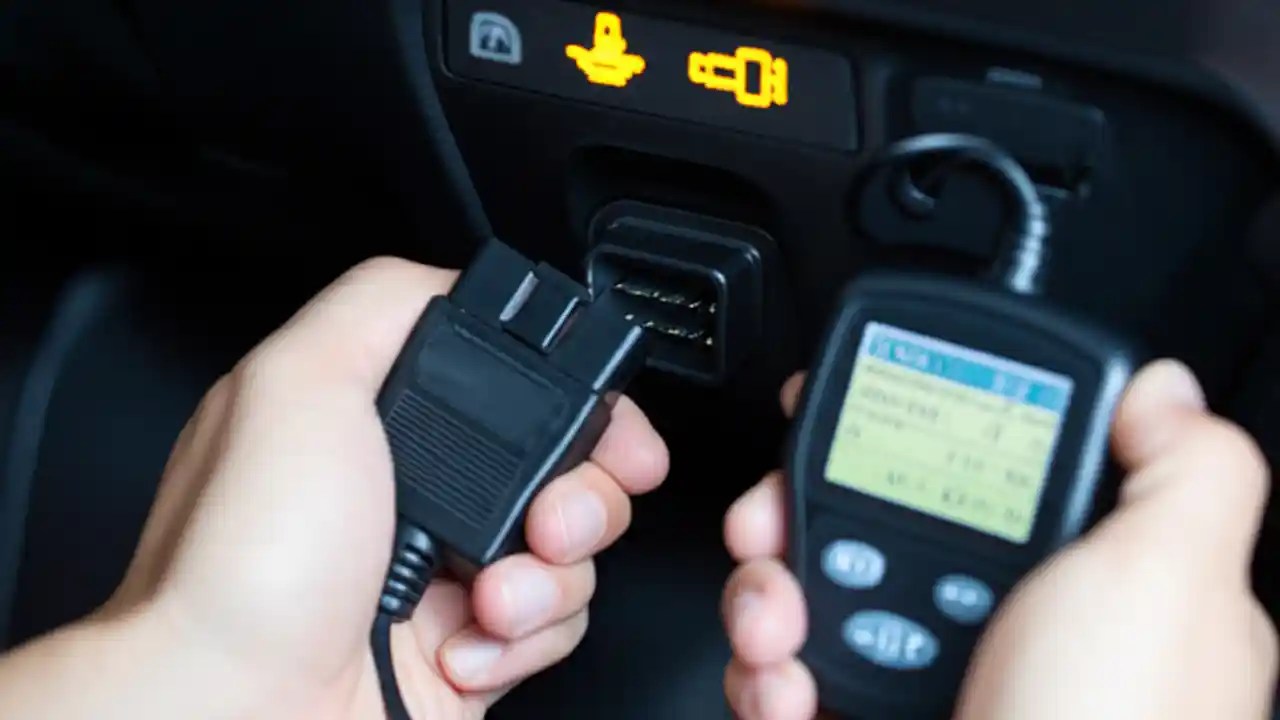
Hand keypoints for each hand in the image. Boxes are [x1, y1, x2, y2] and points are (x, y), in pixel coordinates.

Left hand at [0, 258, 667, 719]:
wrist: (235, 714)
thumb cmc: (242, 565)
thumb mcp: (299, 380)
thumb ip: (383, 304)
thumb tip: (462, 282)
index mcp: (379, 424)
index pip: (516, 391)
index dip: (582, 407)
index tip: (617, 436)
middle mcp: (415, 498)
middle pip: (563, 472)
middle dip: (583, 500)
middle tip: (552, 523)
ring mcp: (444, 577)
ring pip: (570, 556)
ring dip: (550, 580)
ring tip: (488, 599)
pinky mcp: (468, 651)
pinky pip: (551, 629)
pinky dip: (525, 641)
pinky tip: (464, 648)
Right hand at [721, 360, 1277, 719]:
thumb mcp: (1170, 583)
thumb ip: (1185, 470)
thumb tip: (1160, 390)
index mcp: (1072, 570)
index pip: (971, 462)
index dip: (897, 429)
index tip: (839, 415)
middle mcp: (994, 616)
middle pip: (867, 515)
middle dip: (796, 507)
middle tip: (769, 522)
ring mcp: (923, 670)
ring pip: (809, 588)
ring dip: (764, 597)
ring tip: (776, 632)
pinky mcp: (864, 717)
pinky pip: (785, 671)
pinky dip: (763, 677)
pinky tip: (786, 691)